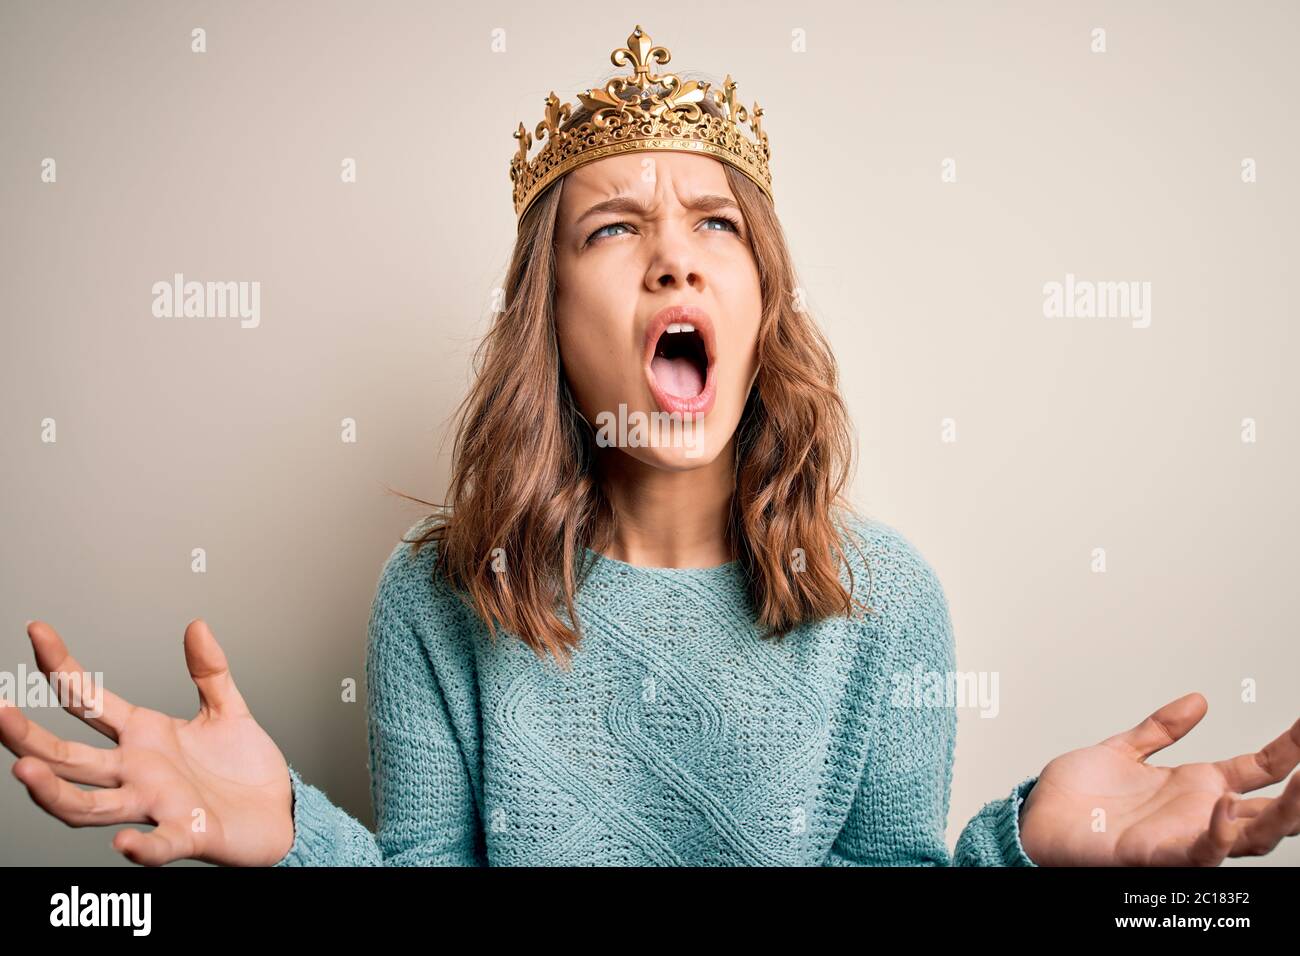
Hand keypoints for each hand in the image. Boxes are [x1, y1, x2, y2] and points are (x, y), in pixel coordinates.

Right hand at [1, 619, 293, 865]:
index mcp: (142, 738)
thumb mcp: (227, 709)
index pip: (87, 702)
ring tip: (24, 771)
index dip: (60, 667)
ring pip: (90, 806)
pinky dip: (142, 847)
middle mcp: (137, 773)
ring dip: (56, 792)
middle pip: (68, 759)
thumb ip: (209, 670)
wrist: (278, 810)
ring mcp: (156, 805)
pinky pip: (159, 845)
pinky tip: (124, 844)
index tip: (38, 631)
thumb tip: (197, 625)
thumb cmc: (243, 767)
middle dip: (28, 739)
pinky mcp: (189, 834)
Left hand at [1019, 692, 1299, 864]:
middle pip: (1273, 811)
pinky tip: (1227, 805)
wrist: (1036, 823)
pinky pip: (1199, 851)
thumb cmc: (1076, 799)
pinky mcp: (1156, 856)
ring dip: (1284, 813)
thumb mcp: (1124, 751)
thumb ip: (1161, 728)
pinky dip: (1217, 833)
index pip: (1261, 770)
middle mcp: (1199, 817)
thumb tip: (1199, 701)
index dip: (1290, 749)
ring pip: (1251, 837)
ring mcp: (1182, 838)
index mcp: (1196, 789)